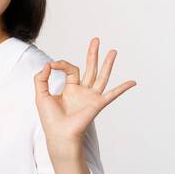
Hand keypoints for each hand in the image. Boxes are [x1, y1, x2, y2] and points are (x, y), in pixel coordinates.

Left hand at [34, 37, 136, 151]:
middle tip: (96, 40)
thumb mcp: (41, 95)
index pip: (70, 69)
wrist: (59, 134)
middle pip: (90, 68)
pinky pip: (112, 94)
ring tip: (113, 51)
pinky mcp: (97, 104)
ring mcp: (91, 97)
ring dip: (107, 64)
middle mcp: (82, 91)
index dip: (61, 64)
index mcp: (70, 88)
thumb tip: (47, 64)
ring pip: (101, 76)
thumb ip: (41, 78)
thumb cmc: (50, 118)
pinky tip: (133, 82)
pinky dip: (123, 88)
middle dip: (92, 54)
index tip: (52, 66)